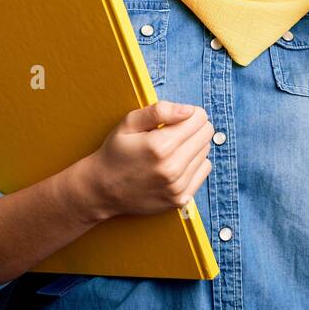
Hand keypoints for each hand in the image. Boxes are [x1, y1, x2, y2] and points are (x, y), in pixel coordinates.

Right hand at [77, 100, 213, 220]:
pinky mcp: (180, 199)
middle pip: (206, 134)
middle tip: (175, 131)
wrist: (102, 189)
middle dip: (194, 127)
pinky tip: (176, 163)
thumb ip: (159, 111)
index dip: (190, 113)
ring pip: (206, 152)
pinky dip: (194, 164)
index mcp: (160, 146)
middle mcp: (172, 168)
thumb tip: (189, 110)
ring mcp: (177, 186)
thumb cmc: (116, 152)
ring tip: (171, 149)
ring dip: (193, 146)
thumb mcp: (129, 123)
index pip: (199, 118)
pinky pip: (204, 170)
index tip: (177, 118)